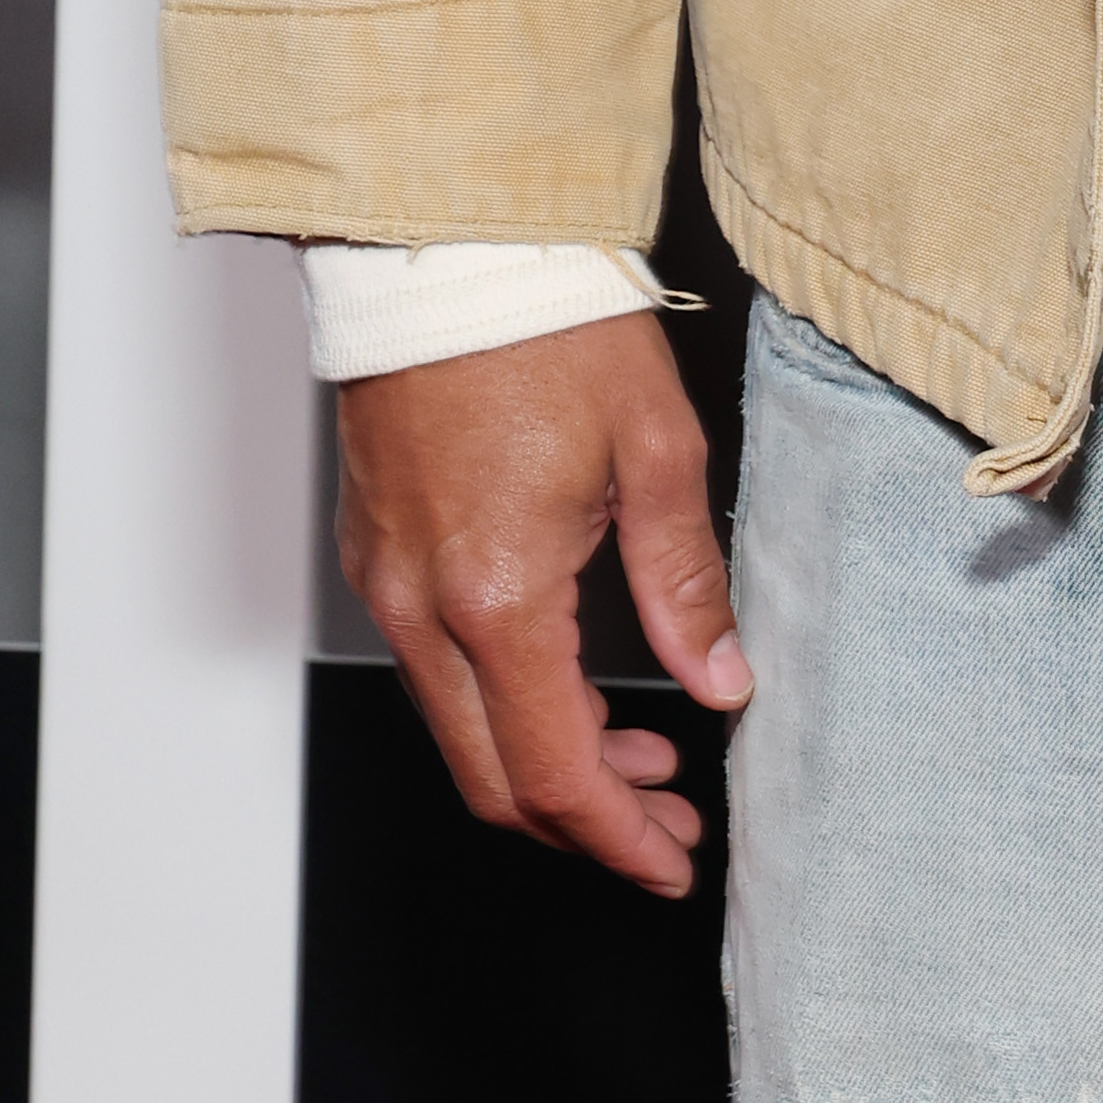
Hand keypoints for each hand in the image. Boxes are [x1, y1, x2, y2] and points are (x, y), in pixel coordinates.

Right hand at [335, 309, 751, 894]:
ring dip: (546, 763)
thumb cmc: (548, 322)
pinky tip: (571, 685)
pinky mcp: (378, 551)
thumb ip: (686, 582)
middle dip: (585, 823)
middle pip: (493, 779)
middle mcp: (424, 606)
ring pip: (460, 729)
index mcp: (497, 594)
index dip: (618, 835)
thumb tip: (724, 682)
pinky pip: (435, 668)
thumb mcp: (654, 447)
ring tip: (641, 758)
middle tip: (668, 825)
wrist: (443, 242)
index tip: (671, 859)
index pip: (554, 772)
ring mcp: (388, 581)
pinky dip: (503, 704)